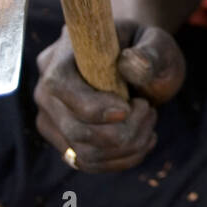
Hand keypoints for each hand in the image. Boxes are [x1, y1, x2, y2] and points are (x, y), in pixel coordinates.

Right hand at [34, 19, 185, 172]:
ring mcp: (52, 117)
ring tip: (149, 120)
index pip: (59, 86)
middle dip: (121, 131)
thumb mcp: (158, 43)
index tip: (128, 108)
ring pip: (83, 152)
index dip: (92, 106)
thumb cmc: (147, 49)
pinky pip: (88, 163)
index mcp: (64, 52)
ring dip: (127, 147)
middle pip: (73, 128)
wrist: (141, 64)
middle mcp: (48, 88)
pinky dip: (122, 159)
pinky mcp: (64, 140)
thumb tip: (132, 64)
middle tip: (148, 109)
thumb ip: (150, 52)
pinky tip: (143, 139)